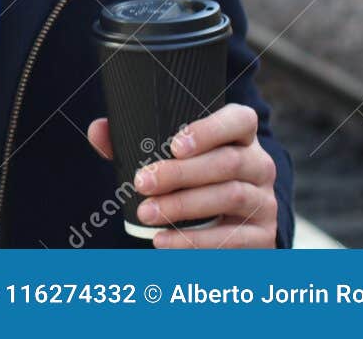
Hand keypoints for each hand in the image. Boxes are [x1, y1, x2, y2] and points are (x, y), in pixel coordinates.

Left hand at [87, 102, 278, 247]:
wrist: (234, 223)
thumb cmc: (194, 177)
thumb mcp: (172, 157)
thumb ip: (134, 139)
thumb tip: (98, 130)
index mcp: (240, 136)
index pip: (239, 120)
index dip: (210, 129)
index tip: (174, 144)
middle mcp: (260, 165)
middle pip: (228, 162)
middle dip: (181, 174)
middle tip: (142, 183)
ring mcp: (265, 201)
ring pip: (230, 197)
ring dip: (183, 207)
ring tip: (146, 213)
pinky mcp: (264, 235)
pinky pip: (232, 238)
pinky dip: (193, 241)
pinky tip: (163, 240)